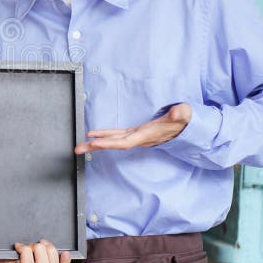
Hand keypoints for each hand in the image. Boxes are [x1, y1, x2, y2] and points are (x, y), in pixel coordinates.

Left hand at [74, 103, 191, 153]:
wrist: (186, 128)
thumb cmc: (183, 121)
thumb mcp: (183, 115)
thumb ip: (180, 113)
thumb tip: (177, 113)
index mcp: (145, 135)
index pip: (125, 141)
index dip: (110, 143)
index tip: (94, 143)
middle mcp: (137, 138)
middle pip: (113, 144)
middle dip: (95, 147)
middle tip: (76, 149)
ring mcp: (135, 136)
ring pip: (112, 140)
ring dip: (95, 143)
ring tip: (79, 146)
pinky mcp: (134, 132)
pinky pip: (116, 135)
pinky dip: (104, 135)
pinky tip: (93, 135)